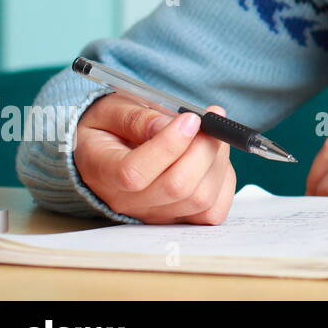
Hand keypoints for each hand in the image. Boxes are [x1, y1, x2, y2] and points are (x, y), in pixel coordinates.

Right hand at [74, 92, 236, 224]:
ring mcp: (155, 214)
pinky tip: (216, 159)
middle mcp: (127, 201)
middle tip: (211, 120)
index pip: (135, 173)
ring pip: (201, 198)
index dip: (170, 145)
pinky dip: (224, 182)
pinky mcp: (179, 217)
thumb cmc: (111, 127)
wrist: (105, 151)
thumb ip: (136, 118)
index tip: (191, 118)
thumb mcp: (112, 110)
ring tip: (213, 135)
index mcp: (103, 171)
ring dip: (218, 161)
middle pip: (177, 187)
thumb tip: (169, 125)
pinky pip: (213, 211)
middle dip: (204, 148)